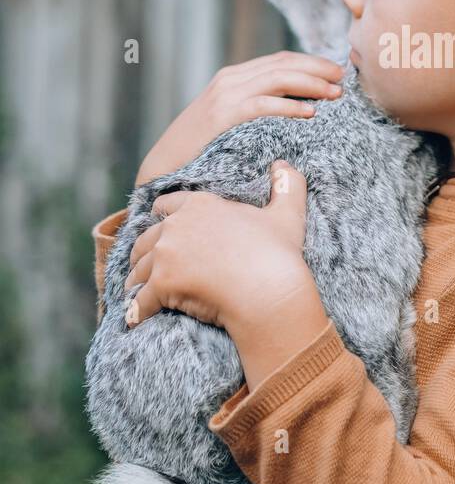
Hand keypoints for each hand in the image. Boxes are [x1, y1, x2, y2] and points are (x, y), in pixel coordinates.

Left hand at [124, 161, 314, 342]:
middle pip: (145, 239)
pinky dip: (137, 311)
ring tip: (136, 293)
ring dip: (136, 282)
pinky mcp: (161, 285)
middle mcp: (176, 226)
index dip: (161, 216)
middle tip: (143, 266)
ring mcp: (166, 256)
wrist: (268, 291)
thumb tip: (282, 164)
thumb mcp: (288, 213)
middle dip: (142, 253)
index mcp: (200, 205)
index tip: (159, 226)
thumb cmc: (277, 254)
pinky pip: (140, 301)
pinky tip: (136, 319)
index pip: (165, 204)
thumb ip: (287, 185)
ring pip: (139, 270)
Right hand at [135, 50, 345, 184]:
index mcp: (234, 77)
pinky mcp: (223, 115)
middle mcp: (230, 79)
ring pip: (278, 79)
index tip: (336, 71)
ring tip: (334, 93)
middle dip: (317, 69)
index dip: (311, 62)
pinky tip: (310, 112)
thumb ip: (256, 107)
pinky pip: (263, 105)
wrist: (163, 165)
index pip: (280, 60)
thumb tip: (296, 107)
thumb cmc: (201, 147)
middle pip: (283, 64)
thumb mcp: (230, 120)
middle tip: (343, 78)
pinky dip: (289, 106)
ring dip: (311, 84)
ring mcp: (225, 95)